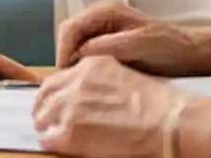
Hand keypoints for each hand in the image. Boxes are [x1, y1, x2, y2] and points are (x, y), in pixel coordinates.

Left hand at [33, 55, 185, 157]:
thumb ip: (99, 81)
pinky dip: (52, 143)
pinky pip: (48, 138)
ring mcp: (70, 106)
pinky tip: (60, 145)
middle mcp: (76, 82)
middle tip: (47, 119)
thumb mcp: (123, 76)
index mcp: (90, 65)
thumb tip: (87, 97)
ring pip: (42, 116)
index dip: (55, 93)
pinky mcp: (70, 132)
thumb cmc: (158, 105)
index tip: (55, 102)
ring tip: (53, 134)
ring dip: (47, 126)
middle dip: (45, 107)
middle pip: (45, 95)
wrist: (167, 123)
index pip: (58, 77)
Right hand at [55, 1, 198, 74]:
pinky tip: (88, 79)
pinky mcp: (107, 41)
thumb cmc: (167, 47)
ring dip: (73, 62)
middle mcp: (99, 15)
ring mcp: (102, 28)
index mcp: (105, 10)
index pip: (70, 28)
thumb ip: (106, 46)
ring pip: (74, 44)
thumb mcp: (137, 45)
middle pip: (68, 34)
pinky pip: (85, 51)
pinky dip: (82, 65)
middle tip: (68, 83)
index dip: (63, 52)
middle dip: (65, 57)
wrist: (189, 53)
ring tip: (77, 83)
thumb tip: (78, 54)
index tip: (64, 76)